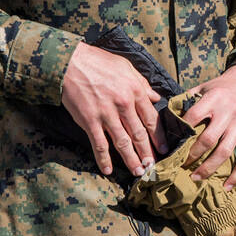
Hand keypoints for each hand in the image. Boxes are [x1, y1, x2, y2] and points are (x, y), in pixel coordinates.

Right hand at [61, 42, 164, 175]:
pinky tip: (108, 170)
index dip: (159, 136)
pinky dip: (104, 159)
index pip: (151, 119)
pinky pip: (99, 144)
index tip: (165, 148)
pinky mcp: (89, 121)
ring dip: (131, 159)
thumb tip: (156, 98)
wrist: (70, 63)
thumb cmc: (98, 62)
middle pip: (139, 134)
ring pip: (122, 142)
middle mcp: (123, 105)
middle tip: (153, 167)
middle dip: (148, 152)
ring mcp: (106, 114)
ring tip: (138, 172)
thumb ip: (142, 84)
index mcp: (135, 91)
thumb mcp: (126, 67)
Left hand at [180, 65, 235, 188]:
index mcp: (215, 98)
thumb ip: (187, 102)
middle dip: (191, 155)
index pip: (193, 117)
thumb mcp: (203, 88)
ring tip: (195, 178)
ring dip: (208, 168)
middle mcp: (230, 112)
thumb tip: (166, 119)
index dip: (180, 133)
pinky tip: (226, 187)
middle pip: (208, 139)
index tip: (169, 146)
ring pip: (225, 152)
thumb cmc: (220, 89)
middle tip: (180, 166)